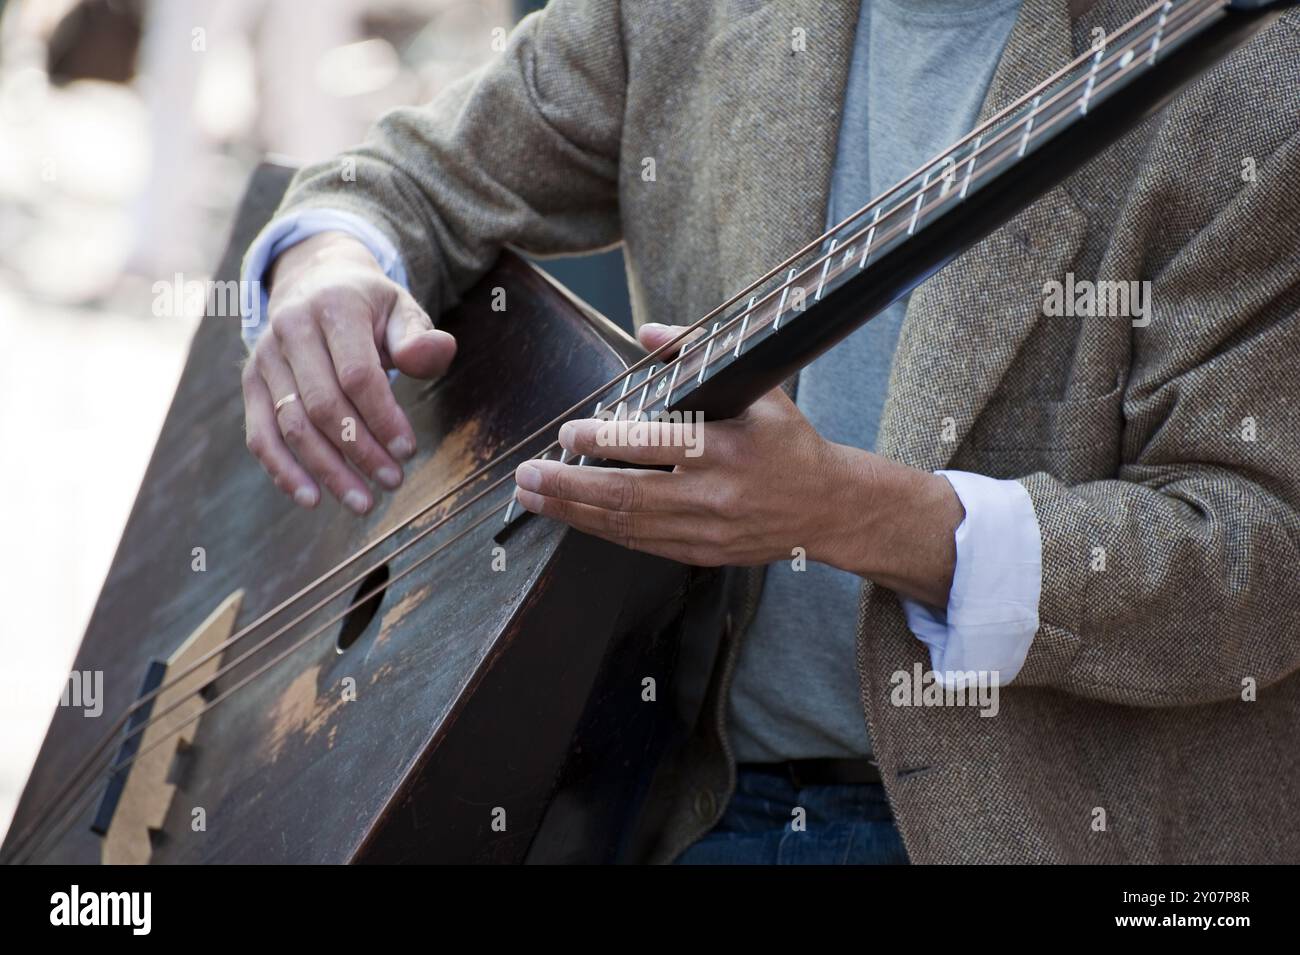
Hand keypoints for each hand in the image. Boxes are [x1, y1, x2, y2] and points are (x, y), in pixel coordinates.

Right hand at [241, 232, 456, 513]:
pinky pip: (260, 435)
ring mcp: (264, 357)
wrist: (316, 283)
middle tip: (393, 481)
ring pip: (292, 426)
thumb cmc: (370, 308)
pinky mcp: (251, 383)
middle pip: (323, 405)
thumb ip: (420, 337)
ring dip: (328, 471)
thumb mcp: (401, 310)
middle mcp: (290, 329)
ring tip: (363, 503)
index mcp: (333, 307)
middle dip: (360, 451)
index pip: (357, 374)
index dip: (383, 418)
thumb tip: (437, 352)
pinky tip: (312, 498)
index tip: (407, 451)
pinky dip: (283, 471)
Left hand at [512, 323, 964, 605]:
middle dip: (569, 486)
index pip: (655, 445)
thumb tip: (647, 331)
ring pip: (627, 525)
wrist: (828, 508)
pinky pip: (640, 544)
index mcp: (728, 450)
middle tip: (527, 476)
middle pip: (627, 494)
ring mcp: (706, 532)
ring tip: (532, 498)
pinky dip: (602, 529)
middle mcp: (714, 496)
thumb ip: (698, 356)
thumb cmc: (790, 444)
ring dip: (573, 512)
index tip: (568, 432)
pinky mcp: (700, 554)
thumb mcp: (756, 390)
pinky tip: (572, 516)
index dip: (604, 441)